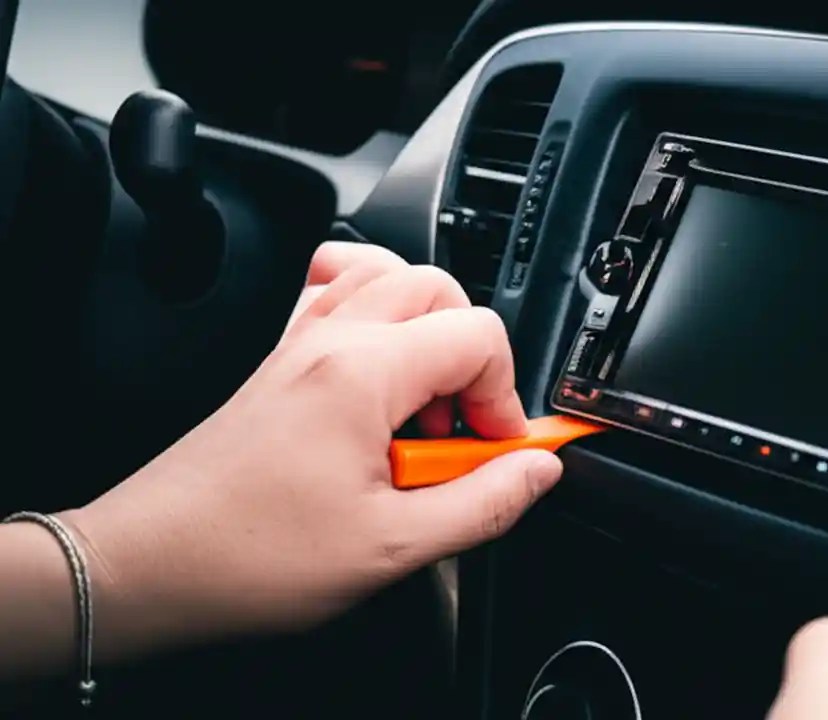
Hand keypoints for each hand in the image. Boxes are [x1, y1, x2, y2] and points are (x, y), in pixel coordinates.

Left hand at [61, 242, 562, 659]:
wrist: (149, 563)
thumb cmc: (248, 555)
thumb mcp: (392, 547)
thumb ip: (483, 502)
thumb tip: (537, 471)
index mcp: (363, 374)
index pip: (478, 336)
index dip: (505, 398)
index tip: (496, 452)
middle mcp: (329, 340)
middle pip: (439, 289)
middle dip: (473, 356)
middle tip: (462, 430)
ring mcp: (298, 344)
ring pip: (387, 278)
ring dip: (426, 330)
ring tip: (422, 402)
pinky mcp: (277, 361)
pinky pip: (333, 294)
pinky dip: (370, 316)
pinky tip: (375, 380)